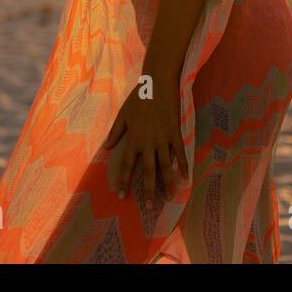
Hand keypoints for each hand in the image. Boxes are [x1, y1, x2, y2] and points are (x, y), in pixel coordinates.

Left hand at [102, 77, 188, 205]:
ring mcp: (163, 139)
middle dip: (148, 190)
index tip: (122, 195)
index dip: (125, 181)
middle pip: (148, 171)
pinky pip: (179, 153)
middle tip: (149, 207)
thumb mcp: (123, 114)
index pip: (128, 165)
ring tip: (169, 197)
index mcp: (134, 139)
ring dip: (167, 183)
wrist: (158, 84)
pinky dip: (182, 165)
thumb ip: (115, 132)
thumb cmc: (138, 98)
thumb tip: (106, 147)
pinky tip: (185, 177)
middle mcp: (148, 142)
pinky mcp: (175, 133)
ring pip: (165, 166)